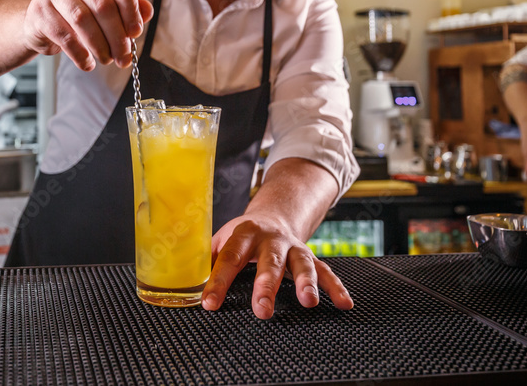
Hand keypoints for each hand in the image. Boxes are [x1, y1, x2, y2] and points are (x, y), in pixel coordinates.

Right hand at [22, 0, 152, 71]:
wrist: (41, 22)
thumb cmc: (78, 14)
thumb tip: (148, 11)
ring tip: (106, 59)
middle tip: (124, 57)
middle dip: (117, 36)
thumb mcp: (105, 9)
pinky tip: (87, 62)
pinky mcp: (40, 12)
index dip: (131, 7)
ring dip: (100, 46)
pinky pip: (64, 36)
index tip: (136, 32)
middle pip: (103, 4)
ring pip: (83, 20)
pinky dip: (80, 54)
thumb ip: (128, 9)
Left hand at [202, 214, 353, 319]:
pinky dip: (336, 288)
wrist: (273, 216)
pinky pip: (326, 271)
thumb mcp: (221, 240)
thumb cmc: (241, 237)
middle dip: (266, 286)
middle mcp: (271, 239)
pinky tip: (345, 304)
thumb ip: (206, 260)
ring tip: (308, 302)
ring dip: (306, 282)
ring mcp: (293, 247)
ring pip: (302, 264)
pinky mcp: (311, 256)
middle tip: (262, 310)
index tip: (210, 303)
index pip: (229, 258)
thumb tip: (181, 282)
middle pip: (269, 262)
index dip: (219, 281)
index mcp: (243, 233)